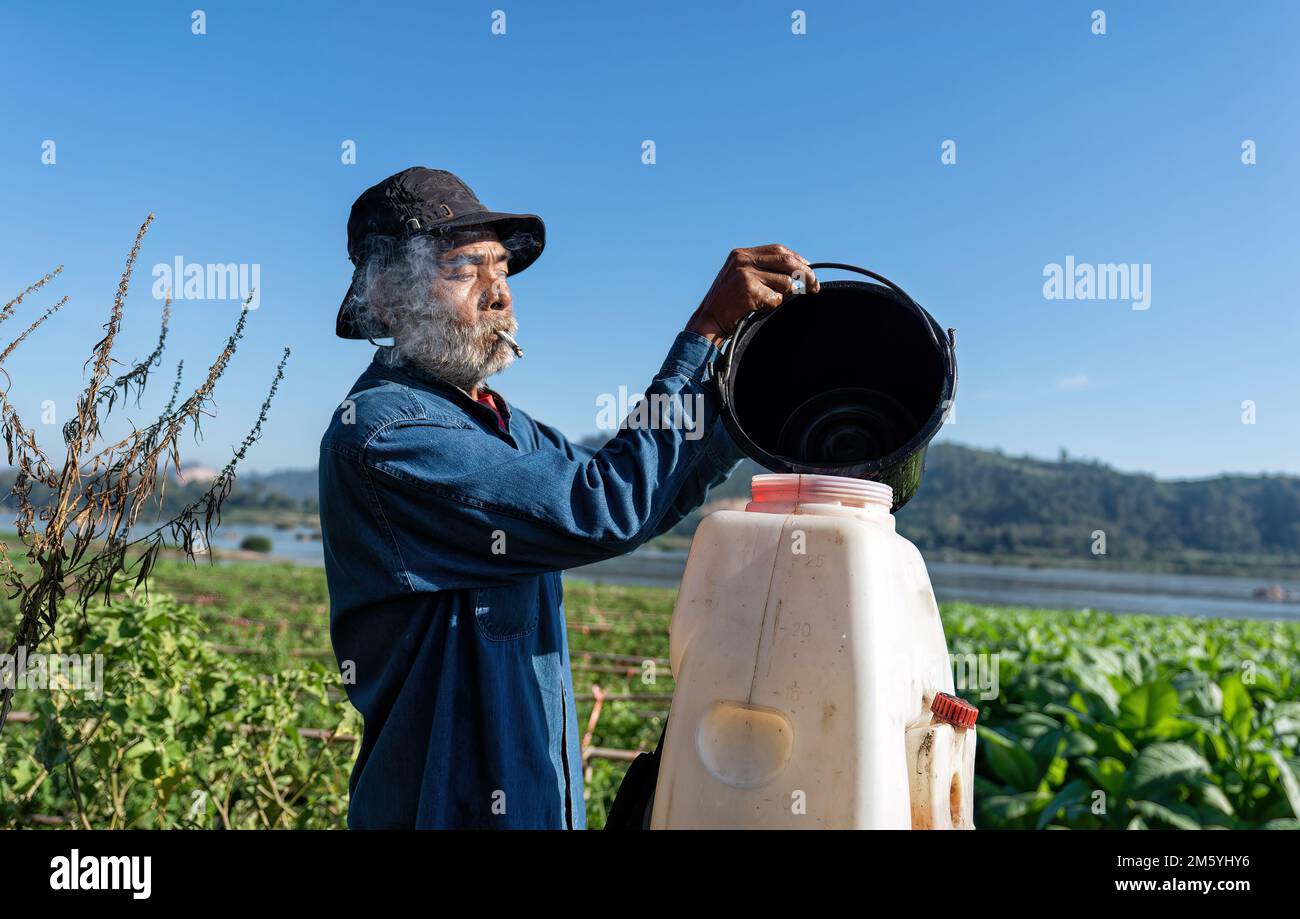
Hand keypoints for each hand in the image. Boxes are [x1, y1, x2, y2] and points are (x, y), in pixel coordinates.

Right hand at [686, 244, 819, 346]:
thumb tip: (795, 274)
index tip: (807, 268)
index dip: (796, 258)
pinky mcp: (749, 290)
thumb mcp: (739, 278)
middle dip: (805, 274)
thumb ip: (761, 270)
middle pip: (786, 261)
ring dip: (782, 296)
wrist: (708, 321)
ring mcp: (746, 274)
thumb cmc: (727, 304)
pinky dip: (771, 306)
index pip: (777, 249)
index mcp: (741, 254)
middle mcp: (743, 260)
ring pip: (784, 283)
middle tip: (814, 286)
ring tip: (764, 302)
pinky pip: (776, 298)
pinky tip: (756, 308)